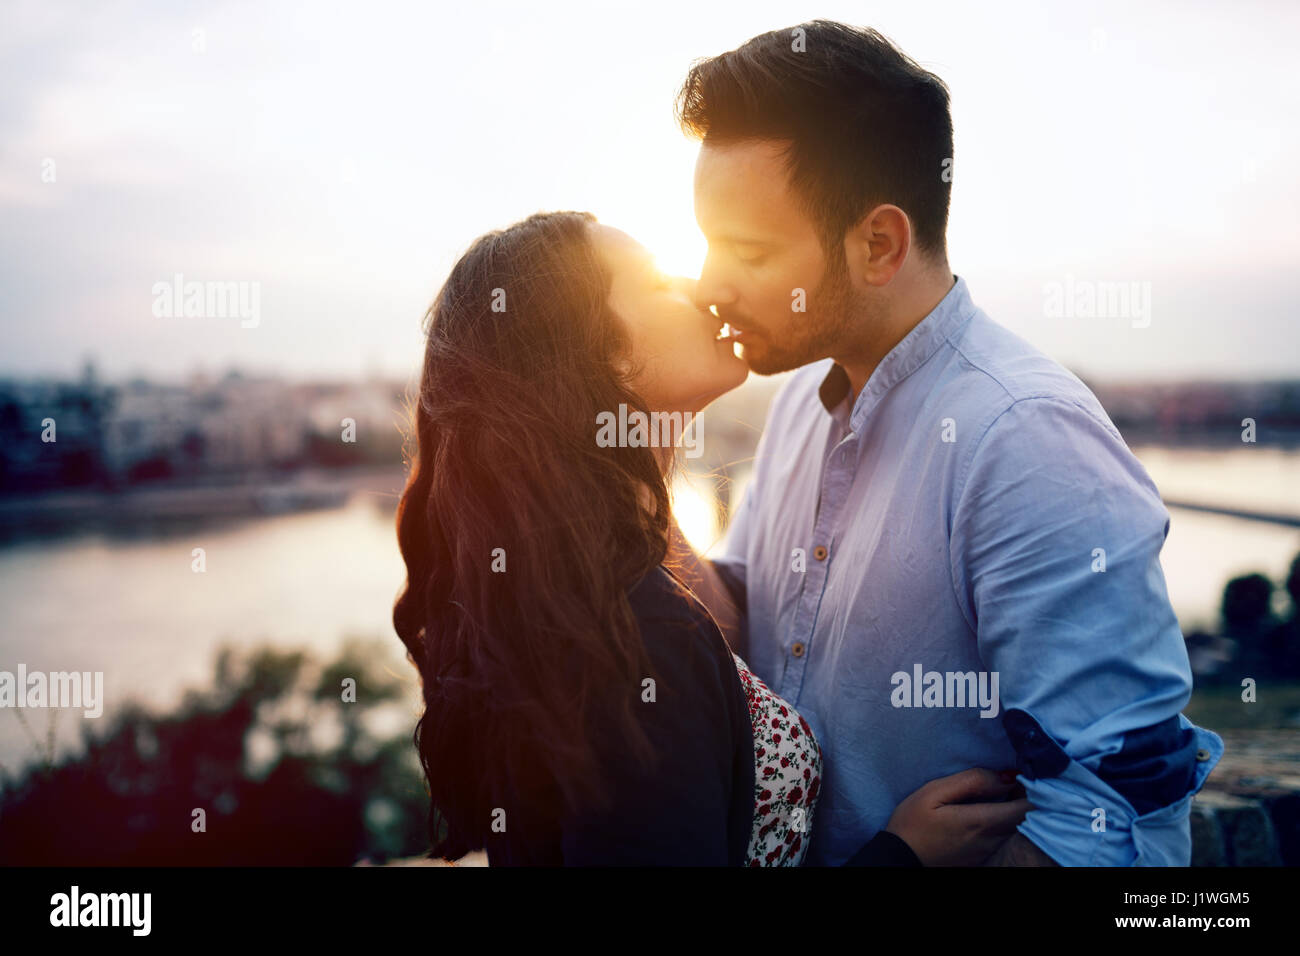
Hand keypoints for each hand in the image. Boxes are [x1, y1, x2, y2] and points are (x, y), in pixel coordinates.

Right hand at [883, 768, 1030, 865]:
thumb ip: (972, 781)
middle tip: (1012, 780)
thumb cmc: (912, 821)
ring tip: (999, 793)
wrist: (898, 857)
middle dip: (1024, 798)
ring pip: (1015, 829)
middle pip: (1025, 819)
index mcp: (981, 822)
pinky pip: (1002, 838)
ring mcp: (987, 852)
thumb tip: (1006, 776)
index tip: (1023, 775)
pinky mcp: (981, 859)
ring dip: (1013, 811)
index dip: (1032, 789)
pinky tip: (986, 812)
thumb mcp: (934, 791)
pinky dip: (1003, 823)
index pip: (1027, 808)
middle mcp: (991, 841)